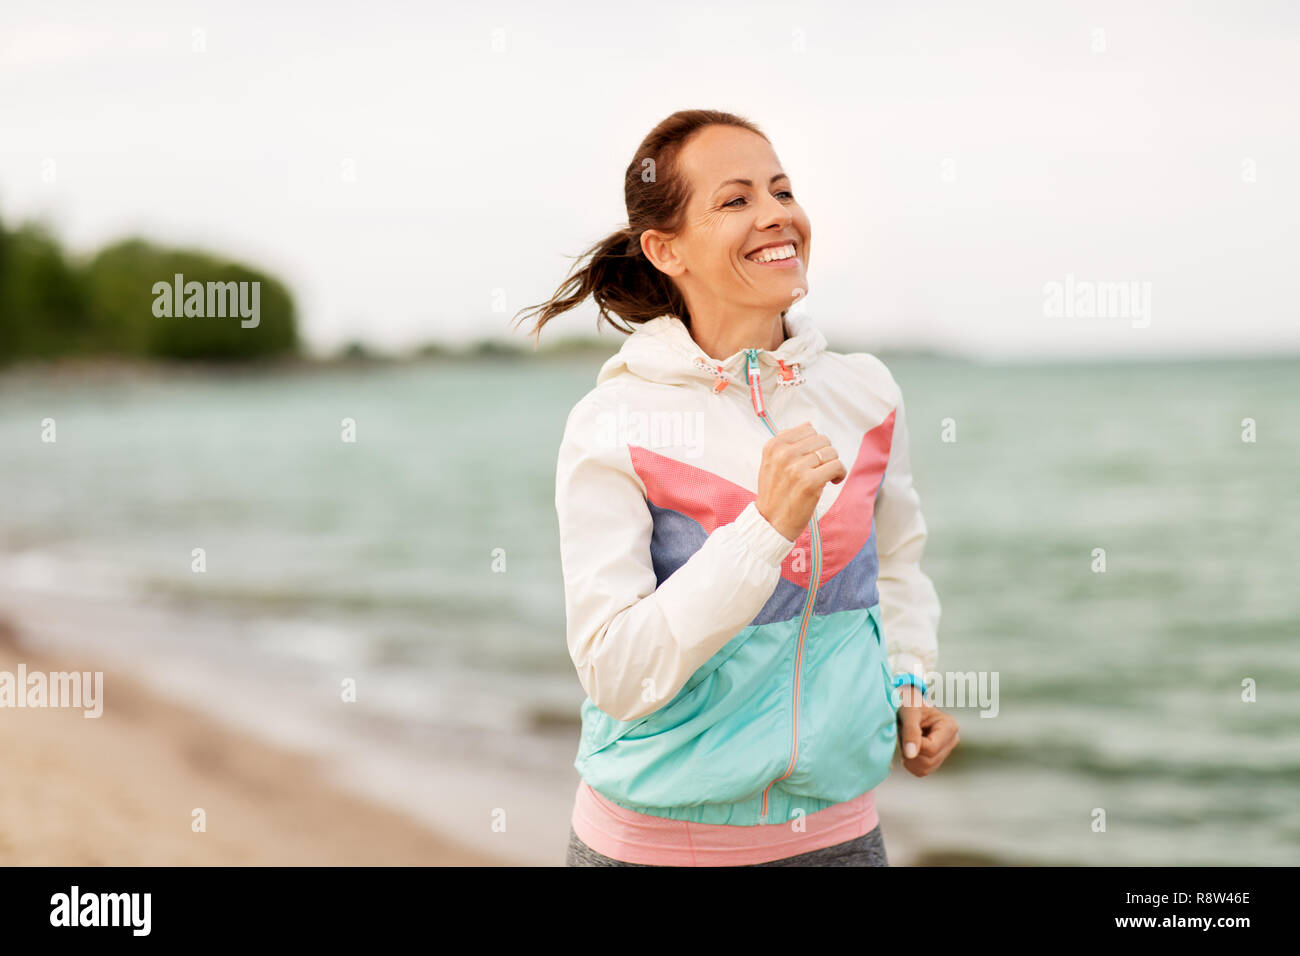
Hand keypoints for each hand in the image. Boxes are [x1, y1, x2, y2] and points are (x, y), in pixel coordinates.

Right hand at [755, 422, 846, 541]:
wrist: (771, 522)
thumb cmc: (774, 493)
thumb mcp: (771, 463)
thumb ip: (786, 443)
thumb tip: (809, 425)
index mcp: (773, 446)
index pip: (808, 429)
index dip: (815, 443)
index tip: (813, 457)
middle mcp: (783, 454)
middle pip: (822, 440)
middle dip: (826, 453)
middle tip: (821, 468)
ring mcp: (796, 468)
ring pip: (831, 452)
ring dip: (833, 464)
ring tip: (826, 476)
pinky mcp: (810, 482)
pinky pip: (837, 466)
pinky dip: (840, 473)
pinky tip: (833, 481)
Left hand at [895, 686, 958, 776]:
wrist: (907, 702)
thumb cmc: (908, 702)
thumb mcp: (908, 712)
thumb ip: (910, 732)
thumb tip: (910, 755)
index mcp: (950, 727)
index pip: (931, 749)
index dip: (913, 746)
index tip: (902, 732)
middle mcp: (952, 741)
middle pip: (928, 761)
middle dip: (910, 752)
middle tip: (902, 735)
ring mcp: (945, 752)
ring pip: (924, 769)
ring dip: (908, 758)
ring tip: (906, 739)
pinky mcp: (937, 759)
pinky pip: (921, 771)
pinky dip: (910, 763)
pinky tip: (908, 747)